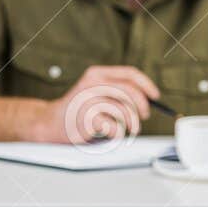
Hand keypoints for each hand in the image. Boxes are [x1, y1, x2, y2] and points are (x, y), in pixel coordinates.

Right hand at [32, 65, 159, 143]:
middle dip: (142, 107)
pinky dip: (117, 133)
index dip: (146, 85)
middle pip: (130, 92)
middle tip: (143, 116)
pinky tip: (111, 133)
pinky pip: (114, 126)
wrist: (52, 122)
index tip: (155, 96)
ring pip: (124, 111)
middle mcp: (92, 84)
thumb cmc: (78, 110)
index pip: (129, 73)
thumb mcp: (95, 91)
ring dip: (131, 124)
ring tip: (128, 129)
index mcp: (96, 74)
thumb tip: (148, 99)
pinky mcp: (87, 118)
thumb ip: (116, 90)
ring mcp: (89, 100)